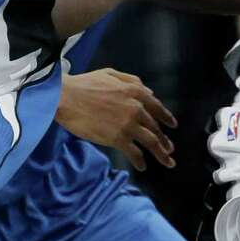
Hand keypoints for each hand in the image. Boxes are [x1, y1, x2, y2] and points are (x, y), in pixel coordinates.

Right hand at [53, 69, 177, 170]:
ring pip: (151, 141)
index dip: (166, 117)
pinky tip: (142, 167)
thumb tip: (148, 92)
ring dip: (161, 153)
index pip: (157, 107)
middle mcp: (136, 108)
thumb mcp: (110, 73)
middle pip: (155, 127)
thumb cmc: (84, 84)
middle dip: (164, 140)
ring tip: (168, 162)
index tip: (172, 125)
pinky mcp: (118, 139)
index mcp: (136, 91)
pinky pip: (134, 152)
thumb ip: (131, 81)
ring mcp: (128, 124)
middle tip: (170, 149)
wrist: (67, 98)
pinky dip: (140, 161)